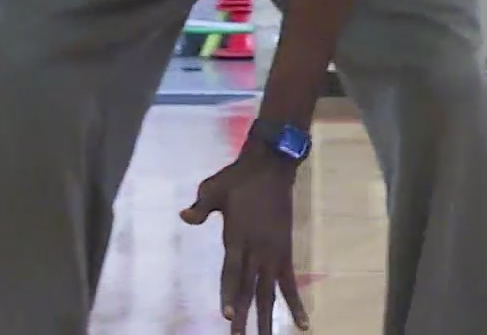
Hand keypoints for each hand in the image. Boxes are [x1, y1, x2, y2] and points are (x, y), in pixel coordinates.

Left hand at [180, 149, 309, 332]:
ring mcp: (273, 253)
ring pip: (269, 292)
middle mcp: (256, 249)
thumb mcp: (212, 189)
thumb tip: (184, 217)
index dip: (229, 293)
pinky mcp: (285, 252)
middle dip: (244, 316)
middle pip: (249, 289)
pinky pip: (290, 283)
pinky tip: (302, 324)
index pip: (232, 271)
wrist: (271, 167)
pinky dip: (296, 304)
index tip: (227, 315)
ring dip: (268, 318)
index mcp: (237, 236)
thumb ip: (200, 208)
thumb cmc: (238, 179)